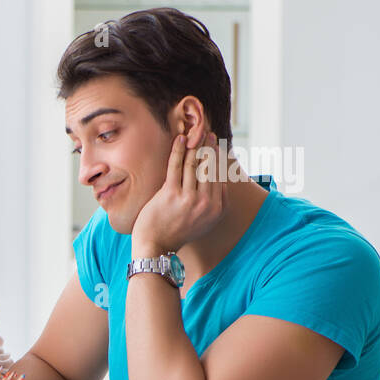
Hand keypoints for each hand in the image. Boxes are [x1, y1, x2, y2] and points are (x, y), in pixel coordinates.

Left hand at [132, 131, 227, 254]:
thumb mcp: (206, 222)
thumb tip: (223, 183)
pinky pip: (176, 166)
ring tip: (193, 134)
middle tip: (207, 133)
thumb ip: (217, 204)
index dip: (217, 157)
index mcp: (217, 208)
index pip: (220, 176)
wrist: (156, 246)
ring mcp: (188, 198)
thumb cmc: (178, 232)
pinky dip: (178, 150)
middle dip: (209, 147)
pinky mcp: (170, 194)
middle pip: (210, 167)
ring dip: (194, 145)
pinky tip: (179, 139)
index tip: (216, 144)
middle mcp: (206, 203)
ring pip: (194, 164)